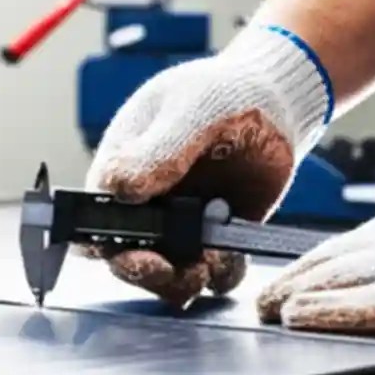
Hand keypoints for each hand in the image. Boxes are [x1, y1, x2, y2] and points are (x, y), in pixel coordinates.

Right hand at [84, 26, 331, 305]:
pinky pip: (213, 270)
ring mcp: (182, 222)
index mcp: (123, 166)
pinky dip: (220, 274)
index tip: (125, 250)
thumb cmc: (223, 94)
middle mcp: (147, 201)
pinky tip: (229, 257)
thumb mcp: (189, 112)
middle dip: (141, 270)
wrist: (278, 101)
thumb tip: (118, 188)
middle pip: (126, 253)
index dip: (101, 239)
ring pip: (168, 271)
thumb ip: (156, 151)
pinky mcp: (218, 236)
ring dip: (180, 281)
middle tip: (164, 271)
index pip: (95, 213)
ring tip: (206, 269)